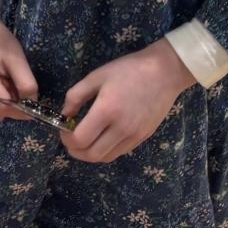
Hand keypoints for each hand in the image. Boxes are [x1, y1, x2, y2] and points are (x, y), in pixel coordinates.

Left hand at [60, 37, 195, 164]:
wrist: (164, 72)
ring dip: (90, 154)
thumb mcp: (96, 76)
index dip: (66, 139)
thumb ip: (75, 96)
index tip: (63, 130)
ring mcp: (134, 136)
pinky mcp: (143, 138)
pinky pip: (120, 152)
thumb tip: (64, 115)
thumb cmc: (128, 70)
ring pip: (106, 157)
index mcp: (106, 111)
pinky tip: (102, 138)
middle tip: (70, 140)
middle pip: (92, 155)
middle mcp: (121, 128)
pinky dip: (106, 150)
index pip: (80, 139)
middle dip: (75, 151)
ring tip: (84, 141)